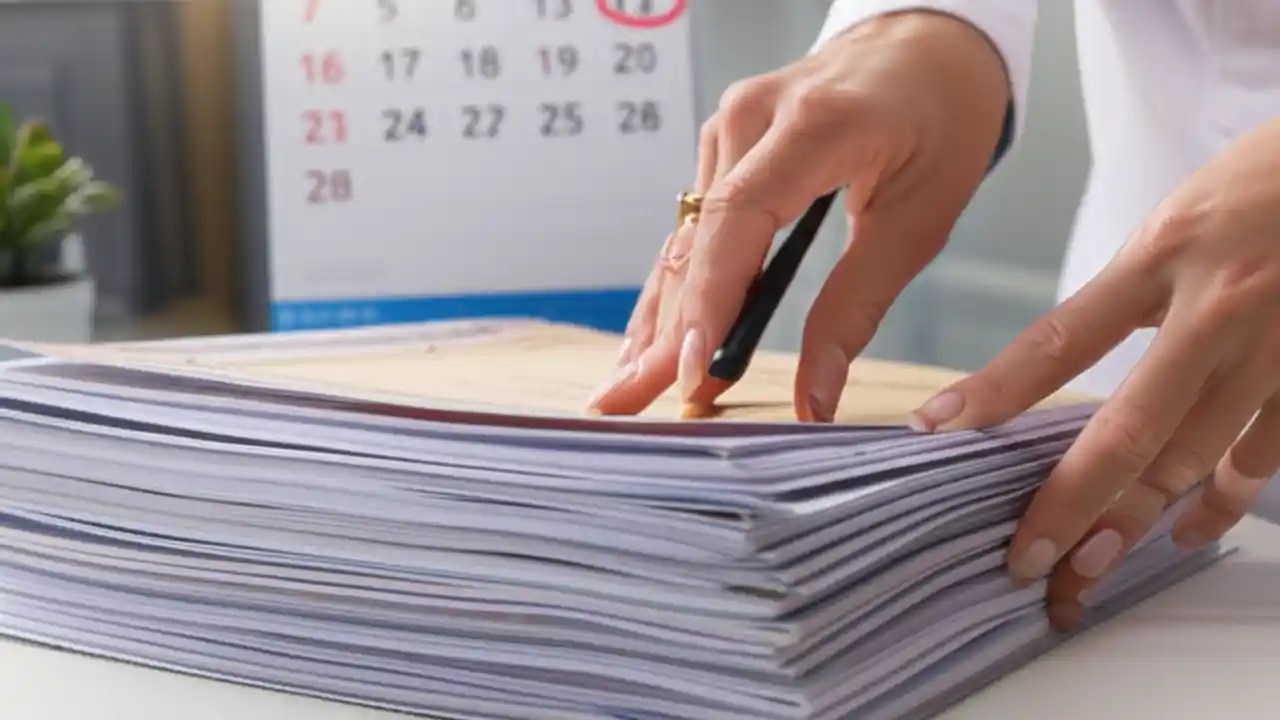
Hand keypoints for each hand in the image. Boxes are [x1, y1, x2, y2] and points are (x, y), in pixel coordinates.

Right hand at [586, 11, 1010, 418]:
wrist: (926, 47)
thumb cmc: (938, 122)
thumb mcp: (920, 217)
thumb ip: (858, 306)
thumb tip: (814, 397)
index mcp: (815, 124)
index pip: (738, 219)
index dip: (708, 302)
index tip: (693, 371)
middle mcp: (753, 116)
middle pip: (695, 239)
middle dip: (663, 332)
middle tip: (627, 402)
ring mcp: (728, 126)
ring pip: (683, 239)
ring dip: (656, 317)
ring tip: (624, 387)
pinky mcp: (721, 145)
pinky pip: (690, 225)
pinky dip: (674, 286)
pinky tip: (646, 337)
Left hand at [908, 118, 1279, 629]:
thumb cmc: (1267, 181)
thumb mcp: (1178, 219)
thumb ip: (1130, 289)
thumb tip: (1062, 361)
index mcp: (1162, 255)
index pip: (1059, 340)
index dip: (993, 392)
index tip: (936, 430)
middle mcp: (1216, 308)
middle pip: (1129, 429)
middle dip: (1070, 504)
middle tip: (1025, 560)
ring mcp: (1276, 348)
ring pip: (1194, 457)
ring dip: (1136, 521)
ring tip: (1087, 567)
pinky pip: (1262, 456)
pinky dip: (1221, 500)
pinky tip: (1185, 531)